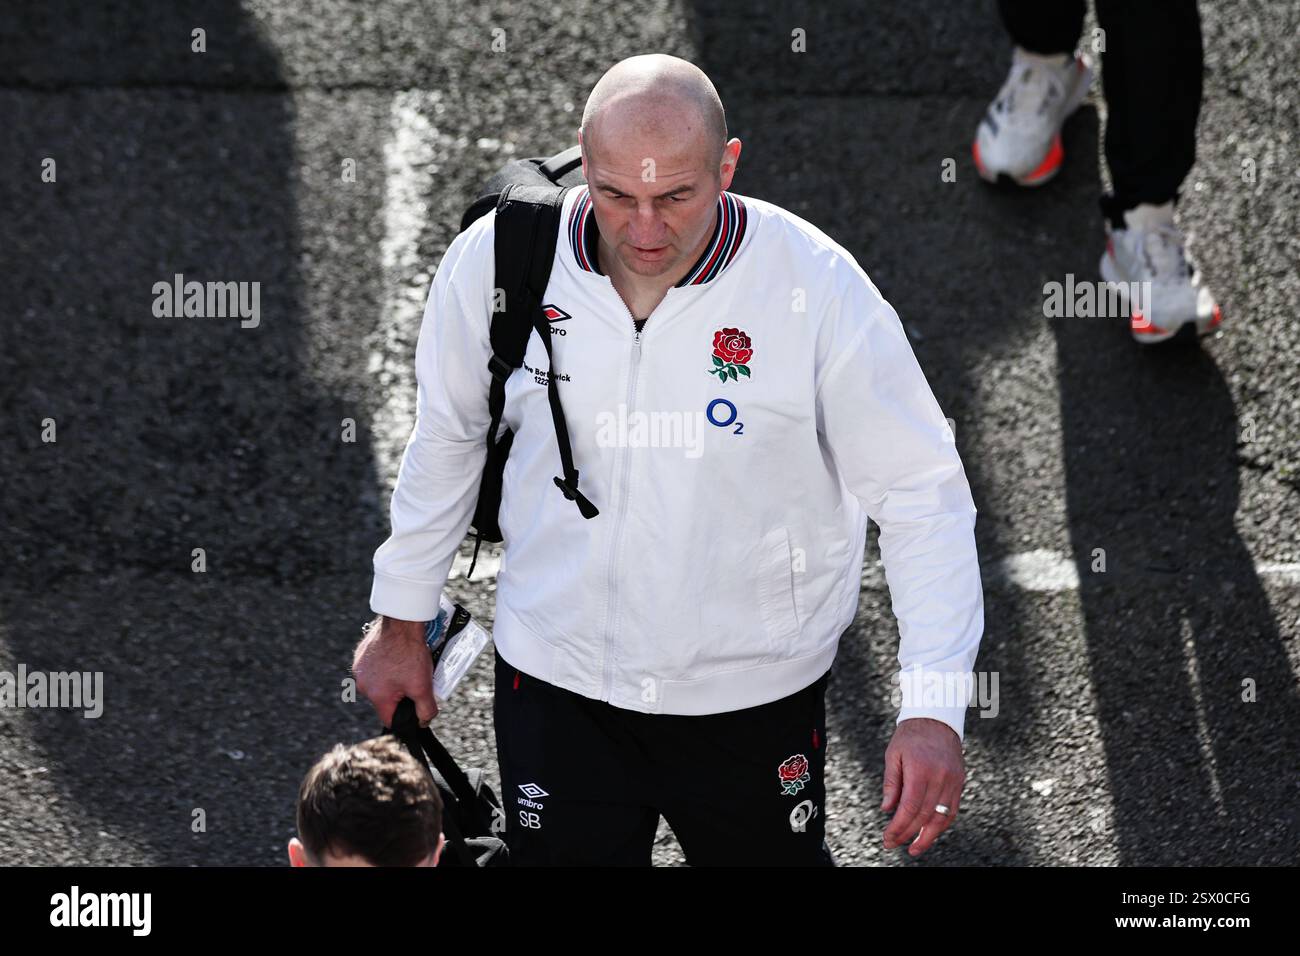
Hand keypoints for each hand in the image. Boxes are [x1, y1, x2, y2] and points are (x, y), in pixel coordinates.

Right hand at [352, 614, 437, 727]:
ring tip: (407, 666)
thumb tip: (423, 722)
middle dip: (400, 694)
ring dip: (392, 679)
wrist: (401, 622)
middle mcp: (363, 685)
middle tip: (415, 680)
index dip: (404, 716)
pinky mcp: (360, 654)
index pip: (390, 719)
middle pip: (384, 700)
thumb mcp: (423, 686)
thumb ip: (426, 709)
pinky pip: (374, 667)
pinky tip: (398, 656)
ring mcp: (359, 668)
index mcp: (376, 696)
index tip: (414, 706)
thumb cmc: (410, 653)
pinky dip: (385, 665)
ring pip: (379, 682)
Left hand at [881, 717, 964, 857]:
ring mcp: (953, 781)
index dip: (899, 827)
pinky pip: (952, 809)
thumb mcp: (893, 755)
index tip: (888, 838)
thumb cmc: (910, 736)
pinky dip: (941, 824)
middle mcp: (940, 777)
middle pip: (925, 815)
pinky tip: (929, 833)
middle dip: (909, 834)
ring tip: (914, 848)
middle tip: (894, 844)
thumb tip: (887, 810)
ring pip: (942, 817)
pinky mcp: (960, 782)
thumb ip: (891, 784)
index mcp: (920, 770)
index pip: (910, 808)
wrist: (937, 718)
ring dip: (928, 836)